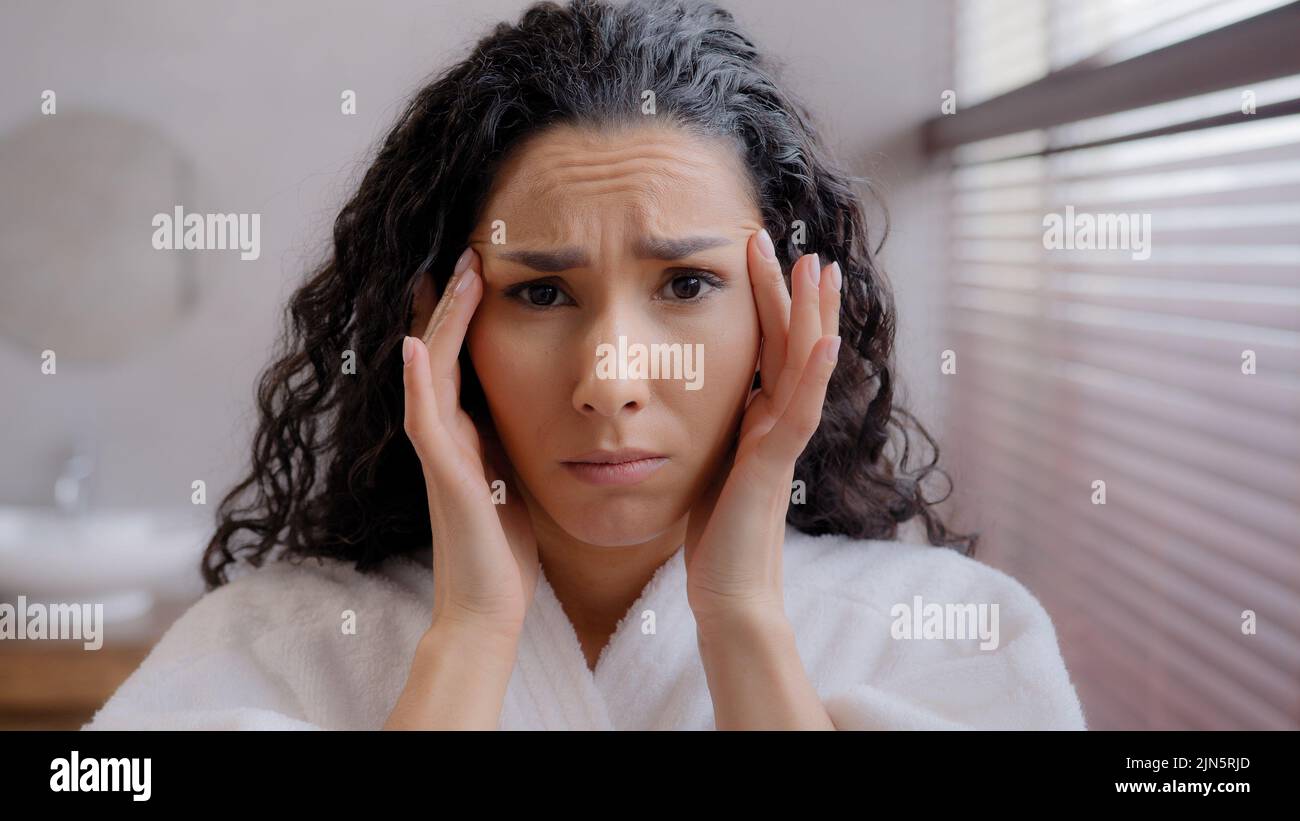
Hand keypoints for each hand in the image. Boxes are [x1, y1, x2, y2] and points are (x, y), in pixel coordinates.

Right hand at [402, 247, 539, 636]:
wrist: (488, 610)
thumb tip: (537, 405)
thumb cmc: (506, 550)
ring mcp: (440, 454)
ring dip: (443, 321)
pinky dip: (419, 381)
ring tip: (453, 273)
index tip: (484, 266)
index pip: (465, 358)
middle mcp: (446, 435)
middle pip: (443, 352)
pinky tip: (415, 344)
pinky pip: (426, 420)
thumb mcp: (516, 477)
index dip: (470, 313)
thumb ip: (512, 439)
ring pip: (432, 372)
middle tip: (468, 251)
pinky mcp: (446, 478)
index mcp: (468, 432)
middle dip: (455, 301)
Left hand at [684, 231, 839, 628]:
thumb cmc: (717, 537)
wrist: (729, 595)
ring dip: (813, 318)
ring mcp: (780, 444)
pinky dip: (813, 376)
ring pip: (803, 369)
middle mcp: (777, 425)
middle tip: (802, 245)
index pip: (769, 349)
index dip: (770, 304)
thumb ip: (725, 429)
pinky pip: (798, 415)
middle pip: (792, 347)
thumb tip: (722, 396)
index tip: (762, 257)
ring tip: (821, 270)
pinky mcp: (773, 467)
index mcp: (760, 421)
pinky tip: (824, 341)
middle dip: (794, 295)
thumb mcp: (715, 466)